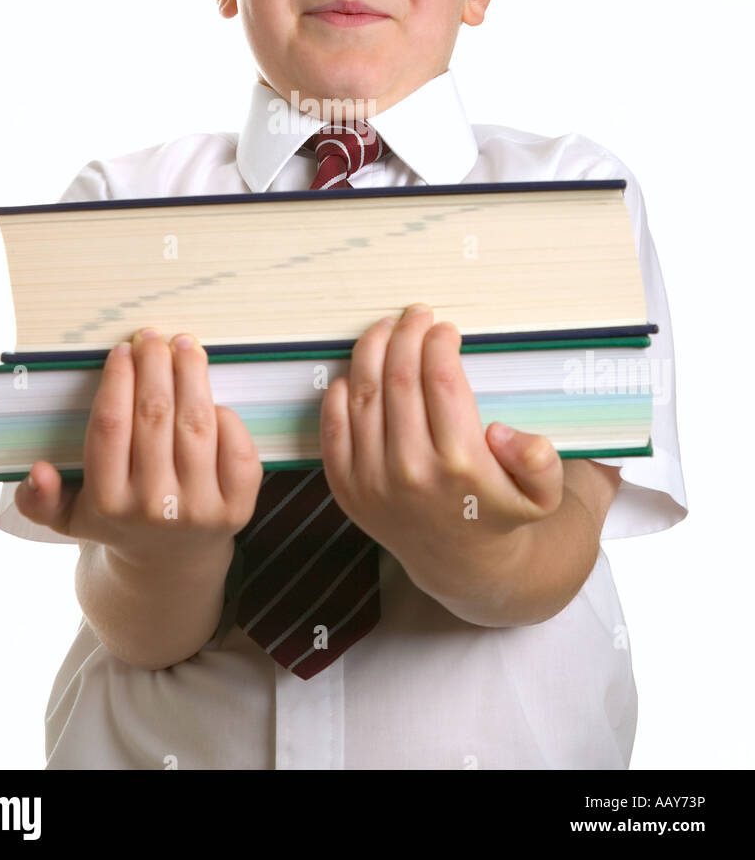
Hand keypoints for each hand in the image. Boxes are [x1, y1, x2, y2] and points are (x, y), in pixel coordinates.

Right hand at [13, 328, 263, 563]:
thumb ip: (40, 499)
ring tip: (185, 345)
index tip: (122, 349)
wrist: (170, 567)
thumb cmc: (118, 521)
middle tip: (153, 337)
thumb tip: (37, 471)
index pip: (111, 425)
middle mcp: (154, 508)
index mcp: (107, 505)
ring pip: (196, 424)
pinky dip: (227, 415)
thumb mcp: (69, 517)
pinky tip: (210, 394)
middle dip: (155, 364)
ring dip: (192, 374)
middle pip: (155, 415)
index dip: (117, 379)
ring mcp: (199, 509)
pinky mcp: (237, 509)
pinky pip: (237, 448)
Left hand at [319, 304, 564, 583]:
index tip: (445, 327)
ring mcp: (371, 480)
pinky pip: (333, 426)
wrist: (457, 562)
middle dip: (407, 334)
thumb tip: (500, 432)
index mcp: (459, 464)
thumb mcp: (541, 494)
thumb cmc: (498, 511)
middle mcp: (410, 471)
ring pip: (364, 394)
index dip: (439, 343)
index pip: (441, 381)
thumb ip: (538, 461)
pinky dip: (340, 391)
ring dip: (372, 350)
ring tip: (386, 327)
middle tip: (416, 314)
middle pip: (399, 378)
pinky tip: (359, 369)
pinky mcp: (346, 487)